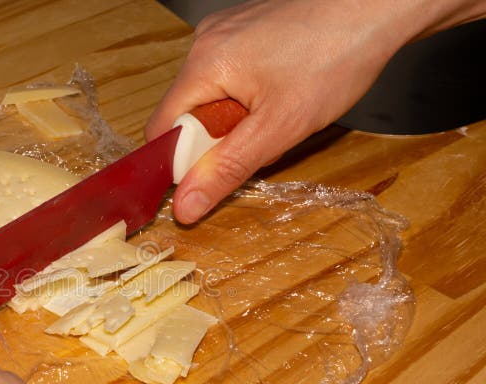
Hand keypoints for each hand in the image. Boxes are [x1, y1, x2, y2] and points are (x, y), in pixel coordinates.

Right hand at [146, 0, 485, 223]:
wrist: (379, 5)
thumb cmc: (336, 58)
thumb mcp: (280, 128)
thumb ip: (227, 169)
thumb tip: (184, 207)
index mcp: (203, 64)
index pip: (160, 129)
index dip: (181, 161)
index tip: (217, 171)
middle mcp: (204, 42)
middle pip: (186, 113)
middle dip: (217, 139)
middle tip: (262, 138)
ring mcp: (224, 32)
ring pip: (209, 97)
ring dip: (235, 120)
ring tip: (278, 113)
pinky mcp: (244, 30)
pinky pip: (228, 77)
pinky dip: (247, 97)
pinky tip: (281, 93)